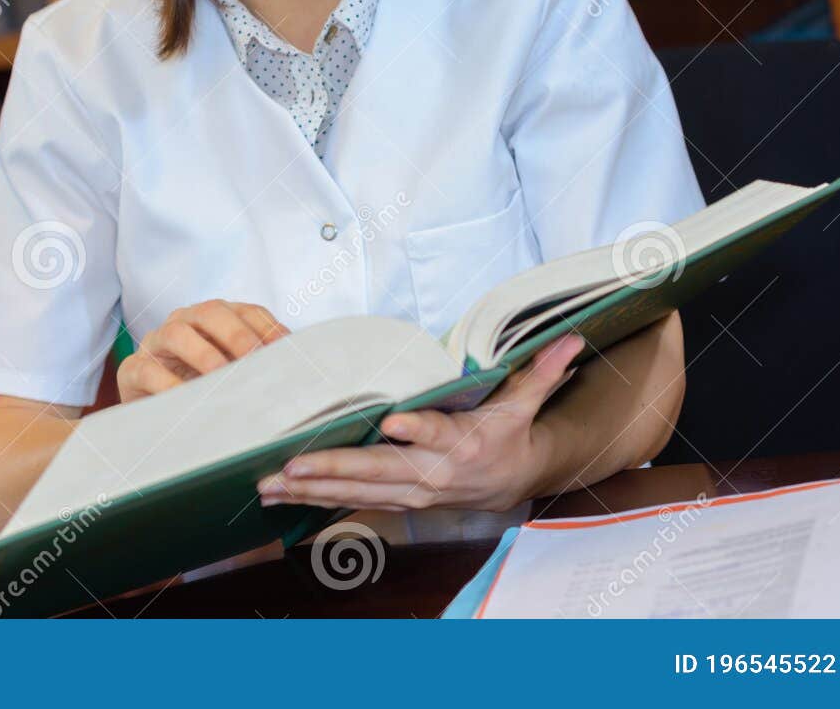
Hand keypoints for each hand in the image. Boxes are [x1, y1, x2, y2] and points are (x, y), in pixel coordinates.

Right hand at [117, 299, 289, 402]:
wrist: (149, 413)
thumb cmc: (197, 389)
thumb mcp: (228, 375)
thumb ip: (253, 367)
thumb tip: (293, 373)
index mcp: (212, 320)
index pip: (245, 311)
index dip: (267, 326)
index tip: (286, 349)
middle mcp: (184, 322)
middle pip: (210, 312)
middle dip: (236, 334)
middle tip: (254, 359)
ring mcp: (155, 344)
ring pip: (176, 333)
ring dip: (203, 354)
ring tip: (221, 377)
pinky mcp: (133, 370)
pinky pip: (148, 370)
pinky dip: (169, 384)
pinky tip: (188, 398)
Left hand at [254, 331, 586, 512]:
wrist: (513, 484)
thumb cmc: (509, 436)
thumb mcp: (524, 404)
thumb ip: (539, 372)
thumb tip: (569, 338)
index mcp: (460, 443)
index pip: (436, 434)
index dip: (416, 430)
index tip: (393, 422)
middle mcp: (430, 472)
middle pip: (378, 470)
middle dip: (331, 469)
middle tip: (290, 465)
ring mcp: (409, 491)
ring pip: (355, 492)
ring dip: (309, 489)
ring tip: (270, 484)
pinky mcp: (394, 499)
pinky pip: (349, 501)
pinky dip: (313, 500)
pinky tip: (279, 495)